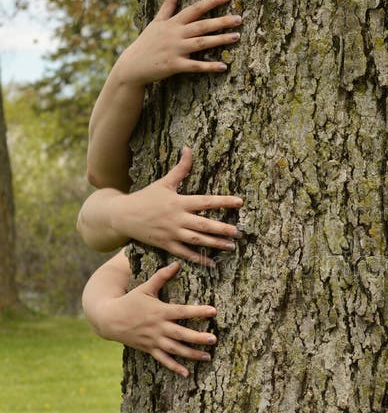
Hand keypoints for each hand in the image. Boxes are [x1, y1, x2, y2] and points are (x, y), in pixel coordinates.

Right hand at [97, 262, 217, 376]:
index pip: (182, 311)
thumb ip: (162, 276)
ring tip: (207, 356)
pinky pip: (163, 360)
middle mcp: (158, 327)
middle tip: (213, 339)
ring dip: (191, 354)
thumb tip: (177, 263)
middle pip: (181, 334)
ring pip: (175, 349)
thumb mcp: (145, 287)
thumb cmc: (130, 301)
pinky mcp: (149, 349)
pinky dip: (174, 367)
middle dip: (197, 337)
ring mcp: (154, 340)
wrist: (109, 319)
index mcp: (160, 311)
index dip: (198, 311)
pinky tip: (187, 373)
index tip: (213, 311)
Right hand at [113, 147, 243, 264]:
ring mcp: (171, 233)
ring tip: (231, 246)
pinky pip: (185, 254)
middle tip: (239, 233)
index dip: (224, 201)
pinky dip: (198, 259)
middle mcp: (177, 218)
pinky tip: (212, 263)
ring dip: (215, 244)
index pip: (206, 201)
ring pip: (197, 240)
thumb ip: (180, 168)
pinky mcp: (166, 245)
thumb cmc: (146, 197)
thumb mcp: (164, 182)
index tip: (240, 202)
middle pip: (204, 224)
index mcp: (179, 202)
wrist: (123, 215)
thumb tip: (188, 149)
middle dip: (223, 229)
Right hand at [115, 0, 241, 83]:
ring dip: (220, 40)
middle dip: (221, 21)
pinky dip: (209, 66)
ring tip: (237, 37)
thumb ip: (167, 4)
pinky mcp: (174, 65)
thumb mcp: (156, 21)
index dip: (212, 1)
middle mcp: (175, 34)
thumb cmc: (147, 43)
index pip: (195, 8)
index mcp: (173, 22)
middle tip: (240, 19)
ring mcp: (175, 49)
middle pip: (202, 25)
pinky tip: (223, 66)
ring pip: (201, 43)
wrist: (132, 66)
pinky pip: (195, 66)